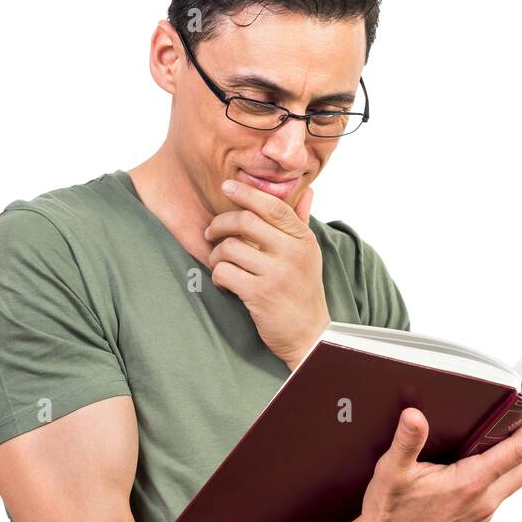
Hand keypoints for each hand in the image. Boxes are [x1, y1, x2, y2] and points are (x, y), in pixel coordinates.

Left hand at [205, 180, 330, 368]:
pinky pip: (224, 272)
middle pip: (244, 221)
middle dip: (219, 225)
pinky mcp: (260, 294)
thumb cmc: (303, 290)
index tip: (226, 187)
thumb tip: (307, 190)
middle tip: (211, 233)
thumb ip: (302, 221)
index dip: (246, 193)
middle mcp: (292, 253)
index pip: (273, 206)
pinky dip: (218, 277)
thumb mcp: (309, 254)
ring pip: (229, 248)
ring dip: (216, 256)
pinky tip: (225, 283)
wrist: (309, 334)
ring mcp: (277, 273)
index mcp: (303, 239)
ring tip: (221, 265)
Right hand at [354, 392, 521, 521]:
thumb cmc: (387, 517)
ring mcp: (481, 514)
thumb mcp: (392, 473)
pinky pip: (503, 492)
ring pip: (518, 480)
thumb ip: (406, 441)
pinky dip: (510, 470)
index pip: (520, 450)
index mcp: (471, 484)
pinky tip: (494, 459)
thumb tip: (414, 416)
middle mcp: (484, 501)